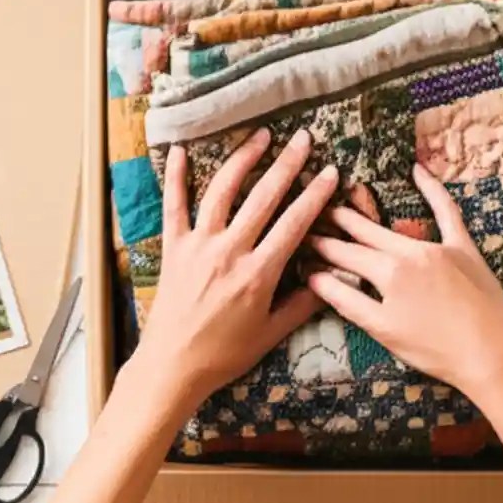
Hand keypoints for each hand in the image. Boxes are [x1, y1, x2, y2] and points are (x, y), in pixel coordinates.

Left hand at [126, 127, 338, 404]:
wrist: (172, 367)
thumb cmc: (224, 355)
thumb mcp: (270, 334)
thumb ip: (302, 304)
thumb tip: (331, 279)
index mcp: (258, 274)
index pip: (294, 224)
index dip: (314, 195)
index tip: (330, 172)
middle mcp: (229, 252)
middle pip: (263, 198)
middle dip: (286, 165)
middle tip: (303, 140)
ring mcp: (198, 246)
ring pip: (222, 191)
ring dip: (243, 160)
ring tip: (260, 136)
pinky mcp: (173, 248)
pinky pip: (174, 206)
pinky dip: (175, 177)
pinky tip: (179, 150)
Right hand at [307, 164, 502, 403]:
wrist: (494, 353)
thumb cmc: (436, 350)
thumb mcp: (383, 330)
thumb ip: (347, 301)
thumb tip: (315, 278)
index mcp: (387, 273)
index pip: (344, 255)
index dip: (321, 248)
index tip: (302, 239)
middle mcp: (409, 252)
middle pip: (365, 235)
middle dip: (338, 225)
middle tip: (316, 212)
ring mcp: (438, 247)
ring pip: (395, 226)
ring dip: (368, 215)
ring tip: (347, 202)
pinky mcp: (463, 248)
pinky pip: (447, 212)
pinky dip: (433, 189)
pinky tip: (418, 170)